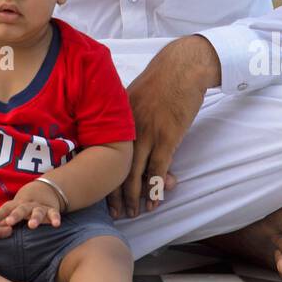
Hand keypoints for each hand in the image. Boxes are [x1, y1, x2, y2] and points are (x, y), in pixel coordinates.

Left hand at [0, 180, 63, 229]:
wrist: (44, 191)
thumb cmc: (23, 206)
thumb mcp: (13, 209)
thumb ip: (2, 218)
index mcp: (16, 205)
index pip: (5, 209)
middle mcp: (27, 205)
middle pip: (20, 209)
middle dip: (15, 216)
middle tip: (9, 222)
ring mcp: (40, 207)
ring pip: (37, 212)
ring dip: (34, 218)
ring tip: (32, 225)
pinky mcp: (51, 210)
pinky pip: (54, 214)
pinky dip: (55, 218)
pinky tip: (56, 224)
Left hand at [107, 35, 218, 218]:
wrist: (182, 68)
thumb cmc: (161, 80)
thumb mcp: (133, 95)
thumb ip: (126, 116)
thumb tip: (123, 133)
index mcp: (117, 118)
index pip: (103, 153)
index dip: (102, 175)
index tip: (98, 192)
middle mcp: (128, 129)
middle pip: (116, 168)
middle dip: (114, 194)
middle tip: (114, 214)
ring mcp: (147, 134)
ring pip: (135, 174)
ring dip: (133, 197)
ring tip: (133, 214)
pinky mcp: (167, 138)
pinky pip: (158, 170)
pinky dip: (155, 189)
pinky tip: (154, 203)